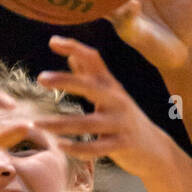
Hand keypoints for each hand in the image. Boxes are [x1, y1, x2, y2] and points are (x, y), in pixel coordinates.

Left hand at [36, 38, 169, 178]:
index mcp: (111, 86)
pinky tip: (59, 146)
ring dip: (59, 124)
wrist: (155, 150)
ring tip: (36, 123)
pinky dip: (76, 148)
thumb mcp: (112, 96)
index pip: (94, 59)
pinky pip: (95, 148)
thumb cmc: (126, 120)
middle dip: (65, 81)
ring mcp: (120, 123)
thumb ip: (92, 77)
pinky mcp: (122, 145)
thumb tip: (71, 56)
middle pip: (90, 87)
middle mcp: (117, 100)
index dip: (75, 48)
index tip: (52, 41)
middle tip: (40, 78)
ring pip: (87, 123)